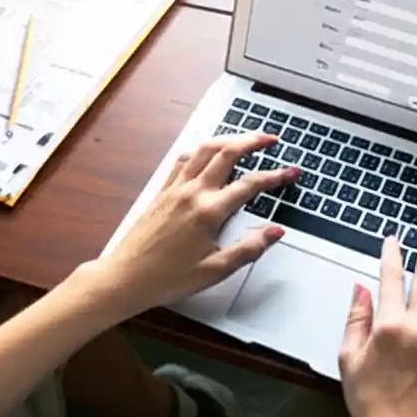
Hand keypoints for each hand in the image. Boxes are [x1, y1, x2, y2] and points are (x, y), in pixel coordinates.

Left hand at [94, 133, 297, 319]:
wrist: (125, 278)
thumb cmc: (167, 278)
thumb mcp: (215, 270)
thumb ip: (249, 248)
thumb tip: (275, 232)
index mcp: (208, 212)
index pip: (250, 185)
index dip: (275, 176)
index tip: (291, 172)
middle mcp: (192, 193)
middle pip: (226, 153)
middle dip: (252, 141)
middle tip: (270, 139)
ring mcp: (175, 189)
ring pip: (204, 150)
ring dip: (227, 139)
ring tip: (244, 138)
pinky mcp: (162, 192)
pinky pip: (183, 161)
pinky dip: (201, 150)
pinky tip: (207, 153)